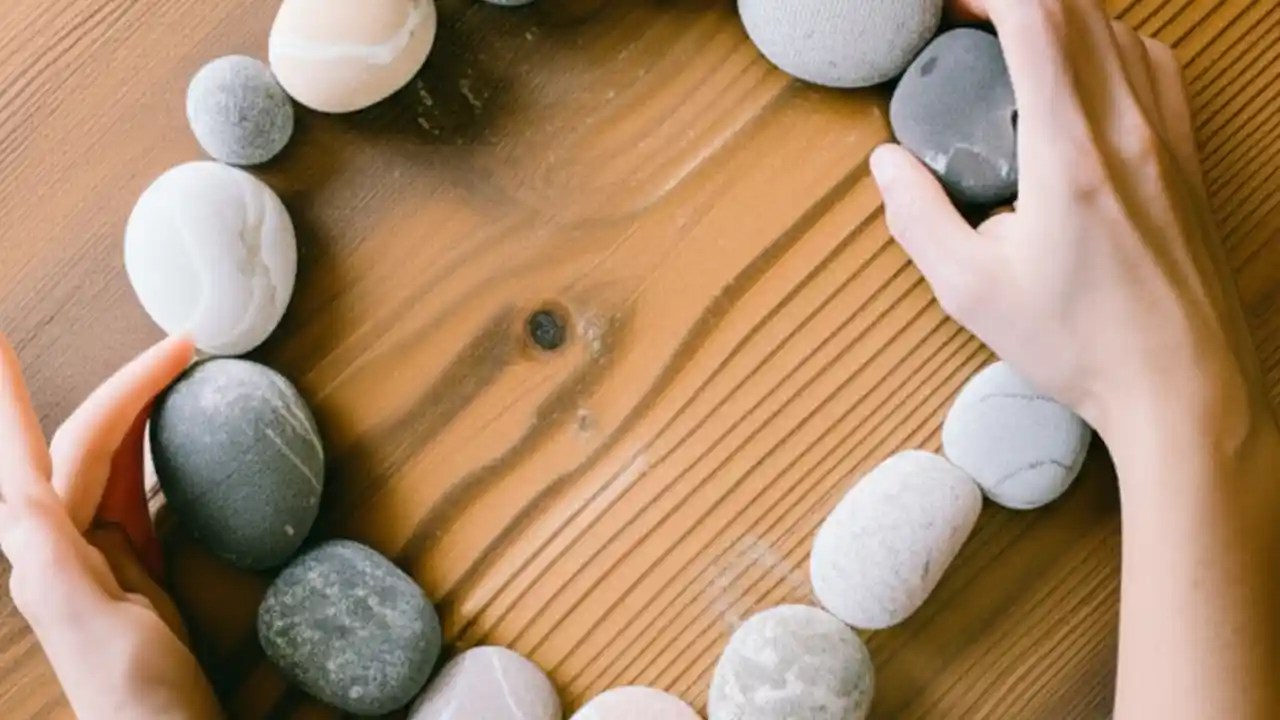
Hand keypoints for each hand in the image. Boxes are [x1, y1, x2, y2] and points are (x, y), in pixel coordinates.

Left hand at [0, 334, 220, 719]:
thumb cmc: (136, 702)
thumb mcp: (93, 629)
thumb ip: (54, 559)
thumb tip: (23, 490)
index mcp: (46, 555)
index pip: (27, 457)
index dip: (8, 396)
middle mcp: (64, 548)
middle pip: (86, 445)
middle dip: (125, 388)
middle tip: (179, 346)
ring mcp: (101, 560)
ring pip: (111, 463)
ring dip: (134, 410)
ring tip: (167, 370)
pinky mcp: (137, 573)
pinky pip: (137, 493)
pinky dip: (151, 452)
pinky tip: (164, 436)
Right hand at [874, 3, 1279, 717]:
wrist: (1182, 384)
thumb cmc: (1082, 345)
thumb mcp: (972, 291)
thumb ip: (920, 217)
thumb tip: (887, 165)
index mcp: (1071, 153)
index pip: (1039, 20)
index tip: (954, 5)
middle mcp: (1128, 129)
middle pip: (1079, 9)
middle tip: (968, 18)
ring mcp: (1167, 138)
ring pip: (1119, 30)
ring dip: (1062, 16)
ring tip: (1014, 40)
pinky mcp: (1186, 157)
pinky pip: (1152, 65)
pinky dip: (1109, 44)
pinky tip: (1083, 73)